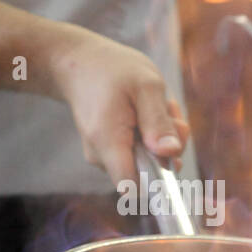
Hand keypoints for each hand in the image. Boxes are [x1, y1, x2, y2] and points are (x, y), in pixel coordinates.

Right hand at [43, 25, 188, 186]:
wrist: (80, 64)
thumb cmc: (113, 70)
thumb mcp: (146, 85)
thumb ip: (158, 121)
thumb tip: (171, 153)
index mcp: (108, 141)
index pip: (131, 187)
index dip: (157, 183)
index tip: (171, 157)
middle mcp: (102, 156)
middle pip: (149, 172)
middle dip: (168, 145)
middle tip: (166, 110)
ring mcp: (104, 156)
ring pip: (149, 161)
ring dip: (162, 135)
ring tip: (153, 104)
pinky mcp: (111, 152)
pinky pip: (142, 152)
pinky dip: (152, 133)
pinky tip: (145, 110)